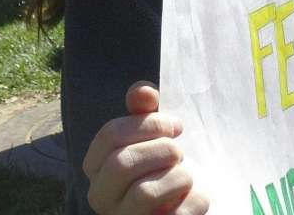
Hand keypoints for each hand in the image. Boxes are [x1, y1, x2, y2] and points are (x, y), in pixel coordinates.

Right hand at [83, 81, 208, 214]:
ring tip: (185, 178)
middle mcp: (100, 196)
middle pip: (123, 163)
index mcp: (97, 166)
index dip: (149, 124)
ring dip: (179, 176)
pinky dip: (196, 199)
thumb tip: (143, 91)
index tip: (176, 127)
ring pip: (145, 193)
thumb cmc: (163, 168)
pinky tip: (193, 197)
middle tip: (180, 154)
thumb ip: (145, 114)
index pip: (110, 134)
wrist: (177, 206)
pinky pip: (178, 214)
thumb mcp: (154, 138)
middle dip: (164, 150)